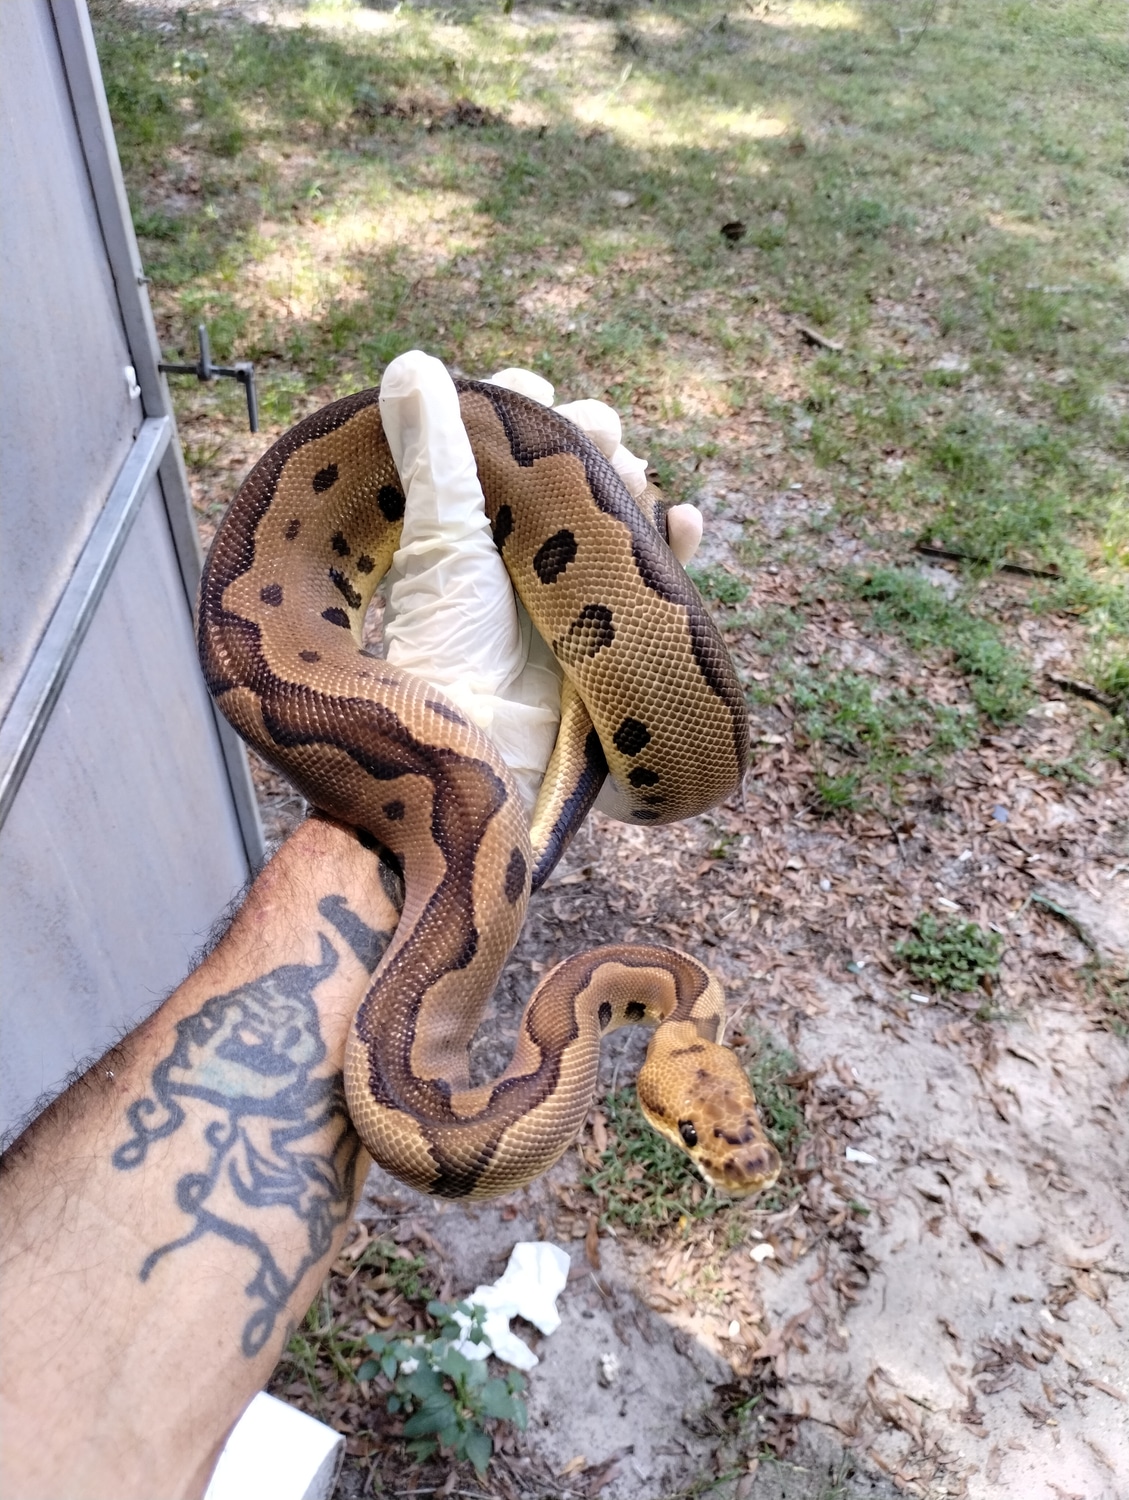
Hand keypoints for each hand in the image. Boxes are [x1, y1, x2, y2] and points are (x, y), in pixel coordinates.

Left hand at [378, 352, 701, 812]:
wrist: (490, 758)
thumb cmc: (449, 654)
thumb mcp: (442, 543)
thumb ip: (432, 456)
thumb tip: (408, 363)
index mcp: (461, 525)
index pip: (496, 441)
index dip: (518, 405)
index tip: (528, 387)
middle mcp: (514, 551)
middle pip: (563, 467)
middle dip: (585, 437)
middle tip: (596, 432)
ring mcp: (566, 589)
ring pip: (612, 509)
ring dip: (628, 482)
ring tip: (631, 478)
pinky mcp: (612, 626)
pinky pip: (657, 572)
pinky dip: (674, 542)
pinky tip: (683, 520)